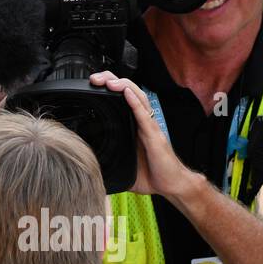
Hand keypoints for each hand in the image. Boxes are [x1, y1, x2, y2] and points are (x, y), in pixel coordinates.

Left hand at [89, 69, 195, 198]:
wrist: (172, 185)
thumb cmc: (153, 174)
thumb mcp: (124, 166)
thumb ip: (109, 163)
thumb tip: (90, 168)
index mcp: (134, 126)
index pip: (122, 99)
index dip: (108, 88)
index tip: (92, 85)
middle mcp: (142, 122)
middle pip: (128, 92)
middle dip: (111, 80)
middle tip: (94, 78)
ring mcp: (149, 127)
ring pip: (137, 97)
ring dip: (122, 86)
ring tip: (108, 81)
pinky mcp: (154, 135)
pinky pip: (144, 115)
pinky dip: (135, 102)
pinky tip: (126, 93)